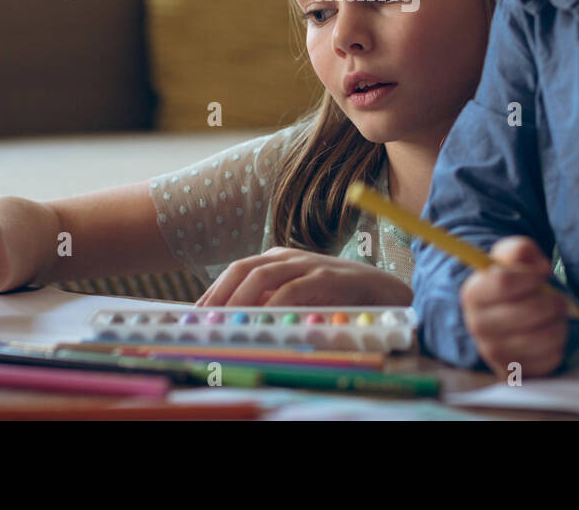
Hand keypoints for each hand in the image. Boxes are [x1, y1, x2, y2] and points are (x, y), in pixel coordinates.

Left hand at [194, 247, 411, 306]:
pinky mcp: (327, 277)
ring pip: (263, 275)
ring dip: (239, 298)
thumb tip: (233, 322)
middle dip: (219, 293)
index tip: (194, 314)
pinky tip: (262, 318)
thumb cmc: (336, 297)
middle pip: (243, 268)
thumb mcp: (298, 298)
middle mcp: (288, 257)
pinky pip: (294, 288)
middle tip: (203, 319)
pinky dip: (274, 303)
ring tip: (224, 320)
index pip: (236, 270)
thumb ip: (270, 303)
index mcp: (278, 259)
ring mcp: (308, 264)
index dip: (214, 291)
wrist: (383, 290)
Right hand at [460, 236, 567, 377]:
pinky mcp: (513, 372)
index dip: (530, 276)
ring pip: (543, 338)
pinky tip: (550, 333)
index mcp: (473, 293)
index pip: (503, 282)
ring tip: (555, 316)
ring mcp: (493, 353)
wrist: (504, 317)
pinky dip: (558, 344)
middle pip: (528, 312)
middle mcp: (477, 326)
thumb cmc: (512, 283)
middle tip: (557, 297)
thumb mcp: (511, 257)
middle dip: (553, 302)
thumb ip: (522, 250)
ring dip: (559, 323)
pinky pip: (549, 359)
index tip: (541, 274)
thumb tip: (540, 270)